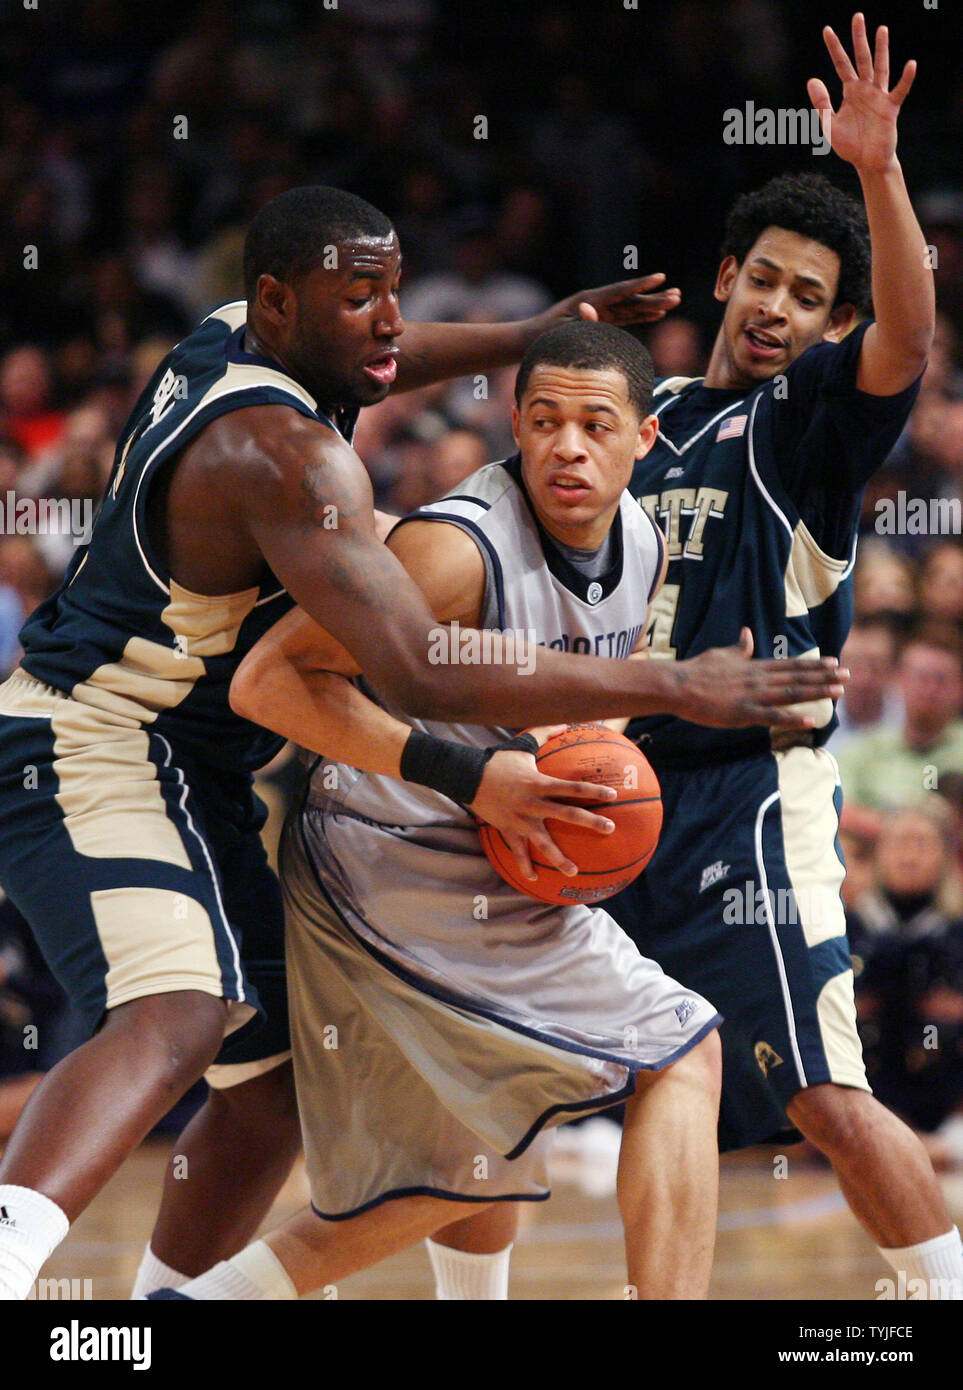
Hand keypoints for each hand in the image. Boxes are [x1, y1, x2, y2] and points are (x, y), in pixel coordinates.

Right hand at [469, 725, 617, 882]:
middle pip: (567, 814)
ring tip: (574, 872)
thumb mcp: (521, 745)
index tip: (613, 795)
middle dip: (590, 822)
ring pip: (542, 842)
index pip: (572, 787)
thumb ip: (545, 733)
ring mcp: (520, 819)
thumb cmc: (497, 761)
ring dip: (558, 858)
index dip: (593, 790)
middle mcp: (533, 803)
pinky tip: (532, 879)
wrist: (466, 776)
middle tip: (610, 829)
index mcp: (539, 783)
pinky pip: (517, 851)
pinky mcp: (507, 829)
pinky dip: (524, 865)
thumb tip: (565, 722)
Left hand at [544, 274, 680, 330]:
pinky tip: (656, 314)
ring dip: (652, 305)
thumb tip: (589, 309)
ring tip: (674, 301)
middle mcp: (595, 302)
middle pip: (630, 298)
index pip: (620, 292)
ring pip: (631, 307)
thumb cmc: (543, 338)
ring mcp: (598, 311)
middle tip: (677, 294)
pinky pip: (625, 318)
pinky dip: (641, 316)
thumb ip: (576, 320)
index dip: (641, 285)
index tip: (661, 278)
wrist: (529, 341)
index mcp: (587, 300)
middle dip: (654, 296)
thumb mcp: (559, 330)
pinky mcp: (599, 321)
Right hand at [667, 629, 847, 729]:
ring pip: (791, 693)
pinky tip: (810, 721)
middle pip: (797, 677)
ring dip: (817, 692)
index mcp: (754, 666)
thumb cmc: (697, 670)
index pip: (791, 664)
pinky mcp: (743, 713)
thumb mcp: (721, 654)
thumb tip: (748, 634)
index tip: (834, 662)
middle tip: (848, 675)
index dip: (814, 664)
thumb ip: (739, 648)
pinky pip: (772, 717)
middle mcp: (759, 679)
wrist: (678, 685)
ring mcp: (753, 696)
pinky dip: (792, 718)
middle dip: (824, 676)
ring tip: (839, 691)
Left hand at [807, 14, 915, 173]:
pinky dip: (905, 79)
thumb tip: (812, 79)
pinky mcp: (890, 109)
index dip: (834, 48)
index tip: (827, 30)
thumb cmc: (850, 144)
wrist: (867, 163)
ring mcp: (879, 97)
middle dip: (859, 39)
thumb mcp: (829, 125)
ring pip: (880, 68)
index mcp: (851, 91)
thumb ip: (821, 103)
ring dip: (882, 49)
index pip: (841, 65)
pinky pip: (899, 91)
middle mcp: (865, 89)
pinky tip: (909, 65)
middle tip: (857, 16)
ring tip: (882, 29)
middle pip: (862, 59)